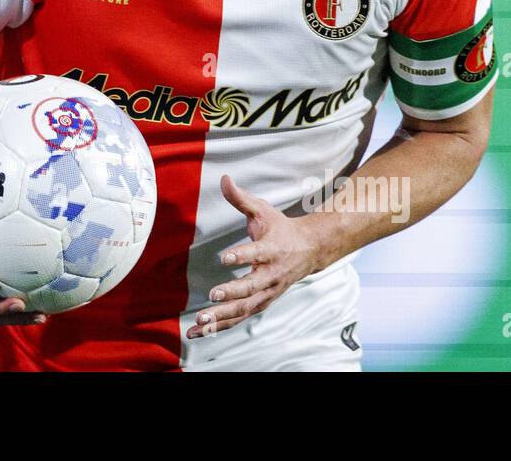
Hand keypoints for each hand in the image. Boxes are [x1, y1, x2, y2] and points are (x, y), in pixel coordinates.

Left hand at [186, 175, 326, 338]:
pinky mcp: (261, 303)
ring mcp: (268, 292)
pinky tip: (200, 332)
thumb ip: (241, 198)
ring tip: (200, 321)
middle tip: (212, 296)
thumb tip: (223, 179)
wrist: (309, 250)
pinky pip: (240, 317)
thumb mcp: (263, 210)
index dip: (242, 256)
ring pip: (245, 308)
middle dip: (232, 293)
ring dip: (223, 317)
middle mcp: (271, 275)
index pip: (257, 253)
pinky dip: (221, 326)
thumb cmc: (280, 229)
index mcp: (272, 250)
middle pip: (252, 287)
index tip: (225, 258)